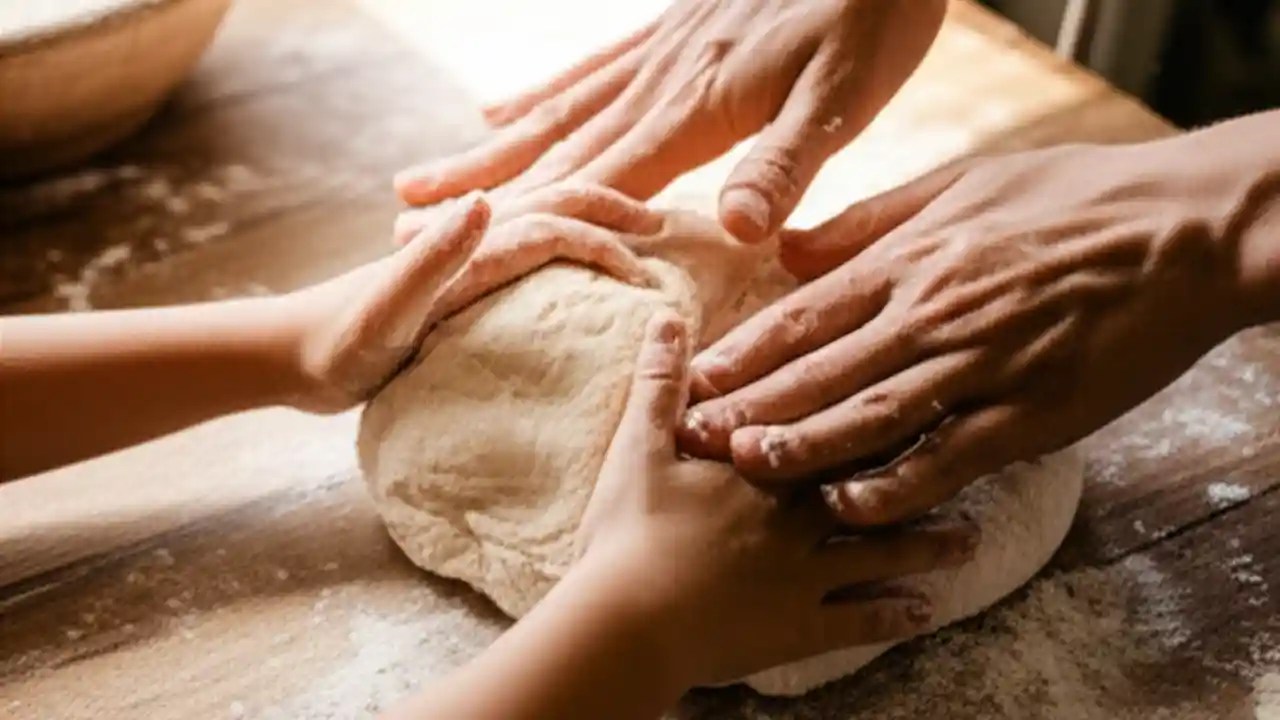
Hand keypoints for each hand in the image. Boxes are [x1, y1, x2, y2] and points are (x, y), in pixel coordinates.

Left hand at [285, 187, 663, 411]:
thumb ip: (431, 256)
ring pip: (543, 226)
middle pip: (555, 208)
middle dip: (611, 213)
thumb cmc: (334, 342)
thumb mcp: (384, 307)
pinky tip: (571, 277)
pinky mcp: (458, 288)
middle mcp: (472, 247)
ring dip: (591, 226)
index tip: (644, 278)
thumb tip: (488, 202)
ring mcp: (465, 265)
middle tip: (660, 231)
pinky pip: (525, 260)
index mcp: (468, 250)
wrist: (289, 353)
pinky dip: (561, 255)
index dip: (603, 245)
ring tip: (631, 243)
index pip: (552, 229)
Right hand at [392, 0, 945, 243]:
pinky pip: (584, 71)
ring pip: (553, 114)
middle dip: (477, 194)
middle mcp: (653, 85)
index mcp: (689, 113)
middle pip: (550, 151)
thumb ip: (783, 166)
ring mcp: (651, 56)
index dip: (523, 222)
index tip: (451, 254)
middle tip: (399, 226)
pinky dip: (537, 96)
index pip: (592, 182)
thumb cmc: (867, 24)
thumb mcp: (841, 100)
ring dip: (487, 152)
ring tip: (421, 176)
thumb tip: (734, 233)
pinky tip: (497, 107)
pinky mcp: (665, 35)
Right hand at [578, 313, 975, 686]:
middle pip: (872, 480)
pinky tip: (926, 610)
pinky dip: (894, 616)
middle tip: (977, 453)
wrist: (625, 624)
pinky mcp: (800, 627)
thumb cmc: (628, 533)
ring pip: (883, 551)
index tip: (928, 379)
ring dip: (929, 544)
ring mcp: (806, 572)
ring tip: (971, 536)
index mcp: (764, 464)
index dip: (879, 401)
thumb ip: (660, 382)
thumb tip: (670, 317)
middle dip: (923, 465)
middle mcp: (798, 512)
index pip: (831, 422)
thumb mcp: (637, 448)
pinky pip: (860, 621)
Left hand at [679, 135, 1271, 525]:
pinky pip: (946, 458)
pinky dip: (895, 484)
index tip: (696, 379)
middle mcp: (930, 316)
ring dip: (801, 446)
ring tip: (745, 469)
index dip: (745, 351)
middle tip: (692, 440)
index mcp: (911, 261)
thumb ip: (871, 219)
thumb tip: (793, 246)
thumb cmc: (1071, 198)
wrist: (1183, 230)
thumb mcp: (961, 184)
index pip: (806, 315)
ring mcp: (977, 369)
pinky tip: (849, 505)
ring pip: (869, 417)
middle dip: (750, 407)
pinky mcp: (1027, 414)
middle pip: (820, 372)